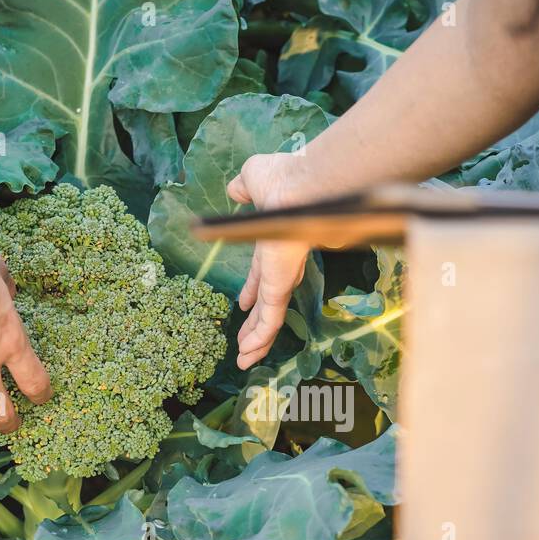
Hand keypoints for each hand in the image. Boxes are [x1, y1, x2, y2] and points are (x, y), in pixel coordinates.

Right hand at [227, 153, 312, 368]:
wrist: (303, 184)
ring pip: (269, 318)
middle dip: (256, 323)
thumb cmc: (284, 177)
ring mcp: (283, 277)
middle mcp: (280, 264)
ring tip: (244, 362)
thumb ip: (244, 187)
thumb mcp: (254, 178)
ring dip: (256, 341)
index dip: (254, 289)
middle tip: (246, 342)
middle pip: (268, 302)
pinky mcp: (281, 286)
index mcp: (274, 242)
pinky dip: (259, 339)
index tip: (244, 303)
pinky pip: (269, 320)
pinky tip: (247, 356)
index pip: (263, 273)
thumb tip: (235, 190)